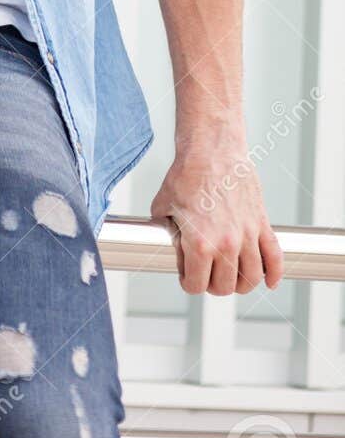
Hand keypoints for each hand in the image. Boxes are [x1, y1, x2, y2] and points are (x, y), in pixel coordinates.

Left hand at [149, 127, 283, 294]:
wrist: (212, 150)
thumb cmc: (186, 175)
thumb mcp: (163, 207)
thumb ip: (166, 233)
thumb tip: (171, 249)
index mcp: (200, 243)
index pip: (196, 285)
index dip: (188, 282)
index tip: (187, 275)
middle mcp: (226, 244)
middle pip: (225, 287)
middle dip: (212, 285)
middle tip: (207, 274)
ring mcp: (247, 235)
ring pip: (251, 278)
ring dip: (241, 283)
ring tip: (231, 276)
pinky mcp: (262, 224)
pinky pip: (275, 257)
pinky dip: (275, 274)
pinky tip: (269, 282)